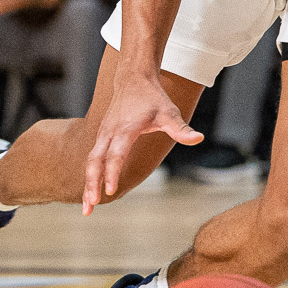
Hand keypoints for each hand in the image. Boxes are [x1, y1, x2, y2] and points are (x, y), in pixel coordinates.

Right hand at [82, 68, 201, 212]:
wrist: (134, 79)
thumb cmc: (153, 98)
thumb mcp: (169, 112)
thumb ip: (181, 129)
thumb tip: (199, 139)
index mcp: (125, 129)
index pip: (115, 154)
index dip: (112, 172)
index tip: (110, 191)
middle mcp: (109, 132)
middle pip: (95, 161)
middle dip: (91, 183)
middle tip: (90, 207)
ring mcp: (103, 134)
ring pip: (91, 161)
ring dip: (88, 184)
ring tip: (88, 208)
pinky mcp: (101, 137)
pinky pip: (93, 159)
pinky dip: (90, 176)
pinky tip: (92, 192)